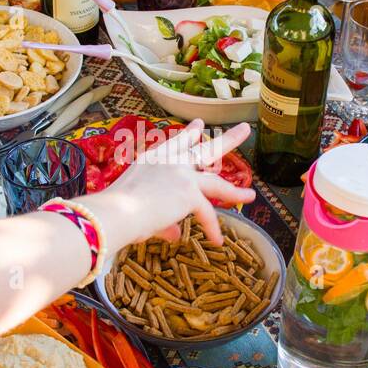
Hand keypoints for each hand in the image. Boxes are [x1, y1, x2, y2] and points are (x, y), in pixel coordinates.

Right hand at [88, 120, 254, 246]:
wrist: (115, 213)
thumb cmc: (118, 212)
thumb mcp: (141, 210)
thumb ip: (164, 222)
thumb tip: (176, 235)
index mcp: (152, 159)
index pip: (176, 144)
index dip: (189, 135)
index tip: (199, 126)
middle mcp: (169, 162)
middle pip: (204, 150)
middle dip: (228, 140)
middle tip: (244, 129)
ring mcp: (181, 175)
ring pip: (217, 183)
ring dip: (236, 192)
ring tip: (252, 196)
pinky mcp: (189, 193)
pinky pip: (206, 215)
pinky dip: (211, 230)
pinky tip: (217, 241)